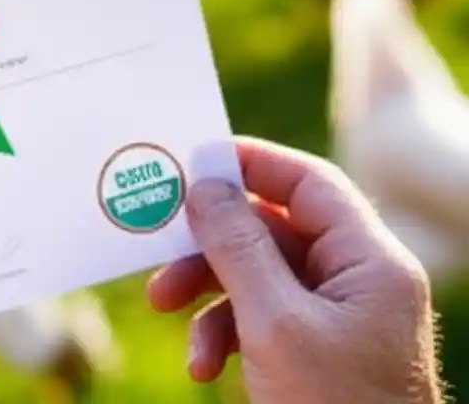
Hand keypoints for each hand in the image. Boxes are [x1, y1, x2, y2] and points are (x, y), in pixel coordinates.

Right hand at [148, 137, 441, 403]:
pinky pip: (258, 320)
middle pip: (272, 231)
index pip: (309, 184)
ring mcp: (337, 319)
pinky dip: (221, 334)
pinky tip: (203, 366)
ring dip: (206, 295)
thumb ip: (238, 248)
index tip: (191, 162)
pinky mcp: (314, 352)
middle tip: (158, 253)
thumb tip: (206, 187)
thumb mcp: (274, 324)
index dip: (250, 164)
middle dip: (209, 246)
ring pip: (257, 277)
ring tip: (167, 313)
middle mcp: (358, 282)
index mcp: (370, 263)